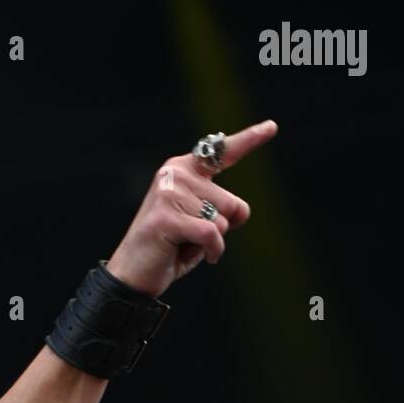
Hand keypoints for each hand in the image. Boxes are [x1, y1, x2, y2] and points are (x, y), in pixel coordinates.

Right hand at [106, 120, 277, 296]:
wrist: (131, 276)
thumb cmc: (168, 250)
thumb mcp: (200, 224)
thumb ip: (222, 211)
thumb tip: (240, 211)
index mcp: (182, 169)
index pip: (221, 152)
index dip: (249, 140)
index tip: (272, 127)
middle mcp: (175, 174)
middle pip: (231, 202)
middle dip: (220, 228)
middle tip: (188, 238)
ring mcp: (169, 194)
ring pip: (221, 221)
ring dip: (211, 242)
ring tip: (181, 245)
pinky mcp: (167, 217)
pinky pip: (211, 234)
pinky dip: (212, 251)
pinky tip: (194, 256)